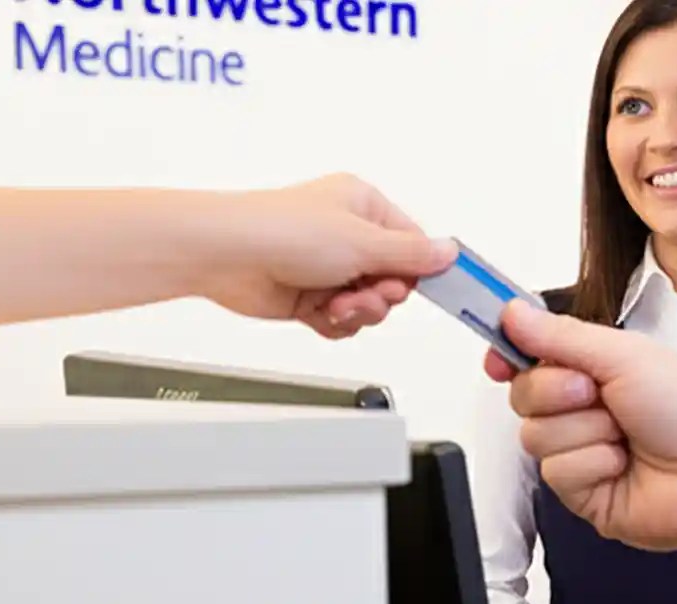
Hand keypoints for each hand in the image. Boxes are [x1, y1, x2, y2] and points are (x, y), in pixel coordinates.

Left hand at [199, 172, 456, 337]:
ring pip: (369, 304)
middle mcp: (347, 235)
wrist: (227, 256)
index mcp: (363, 206)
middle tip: (367, 293)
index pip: (411, 243)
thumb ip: (411, 255)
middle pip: (393, 279)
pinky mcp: (309, 296)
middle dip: (381, 295)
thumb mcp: (362, 241)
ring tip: (338, 304)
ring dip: (358, 311)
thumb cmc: (282, 230)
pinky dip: (336, 322)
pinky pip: (342, 320)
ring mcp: (328, 267)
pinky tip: (323, 314)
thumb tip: (449, 251)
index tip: (414, 287)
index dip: (416, 271)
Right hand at [482, 300, 676, 554]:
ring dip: (584, 431)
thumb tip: (512, 313)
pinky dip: (592, 464)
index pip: (529, 355)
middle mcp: (580, 409)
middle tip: (598, 393)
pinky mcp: (579, 492)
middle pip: (522, 395)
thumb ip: (560, 336)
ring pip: (535, 436)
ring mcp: (578, 451)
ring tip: (624, 435)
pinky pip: (555, 473)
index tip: (499, 355)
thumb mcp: (624, 356)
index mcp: (591, 369)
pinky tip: (623, 465)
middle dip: (558, 392)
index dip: (509, 353)